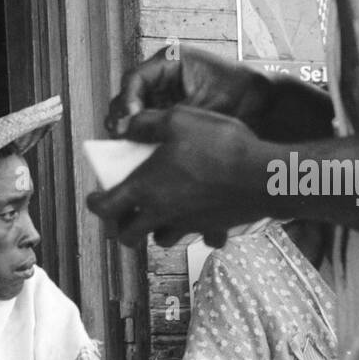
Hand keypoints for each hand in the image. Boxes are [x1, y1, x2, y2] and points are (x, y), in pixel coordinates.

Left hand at [87, 105, 270, 248]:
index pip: (105, 208)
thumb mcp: (177, 119)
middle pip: (128, 236)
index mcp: (144, 189)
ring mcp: (186, 224)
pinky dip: (195, 232)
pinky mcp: (211, 228)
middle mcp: (161, 213)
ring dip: (154, 230)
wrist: (264, 175)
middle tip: (124, 215)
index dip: (94, 204)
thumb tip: (126, 127)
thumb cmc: (220, 145)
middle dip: (121, 227)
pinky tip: (201, 219)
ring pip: (160, 239)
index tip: (94, 198)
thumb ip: (145, 123)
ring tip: (159, 214)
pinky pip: (199, 237)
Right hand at [106, 46, 274, 137]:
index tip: (130, 119)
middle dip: (122, 115)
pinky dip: (140, 133)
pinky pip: (145, 121)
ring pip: (133, 109)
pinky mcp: (166, 110)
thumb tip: (130, 129)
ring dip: (128, 125)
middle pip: (128, 95)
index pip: (135, 79)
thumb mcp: (199, 105)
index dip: (127, 100)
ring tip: (125, 141)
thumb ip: (164, 116)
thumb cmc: (238, 95)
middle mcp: (162, 74)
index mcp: (169, 60)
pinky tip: (137, 146)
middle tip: (120, 134)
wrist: (263, 106)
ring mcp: (163, 93)